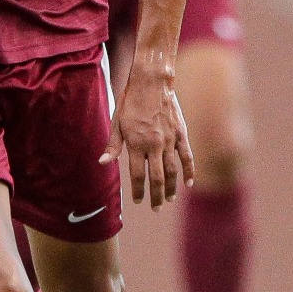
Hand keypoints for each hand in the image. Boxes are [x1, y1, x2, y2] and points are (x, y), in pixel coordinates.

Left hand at [100, 53, 193, 207]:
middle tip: (155, 208)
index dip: (138, 190)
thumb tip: (103, 164)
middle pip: (156, 178)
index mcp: (136, 144)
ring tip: (168, 200)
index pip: (138, 175)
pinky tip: (188, 184)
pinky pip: (187, 157)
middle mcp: (154, 145)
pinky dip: (189, 172)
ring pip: (172, 171)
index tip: (138, 200)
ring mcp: (169, 140)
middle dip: (155, 196)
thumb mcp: (116, 122)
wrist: (152, 83)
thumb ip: (113, 145)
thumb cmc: (130, 102)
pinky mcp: (181, 134)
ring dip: (170, 188)